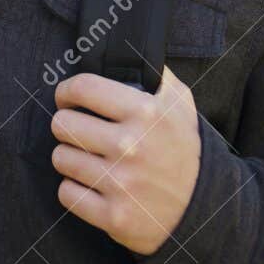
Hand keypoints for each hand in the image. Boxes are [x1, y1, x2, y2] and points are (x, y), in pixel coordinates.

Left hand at [50, 66, 200, 255]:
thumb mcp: (180, 104)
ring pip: (60, 158)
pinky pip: (67, 193)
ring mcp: (121, 183)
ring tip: (88, 159)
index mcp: (146, 112)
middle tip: (80, 131)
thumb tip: (127, 47)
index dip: (67, 91)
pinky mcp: (114, 215)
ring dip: (70, 158)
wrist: (203, 209)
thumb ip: (155, 74)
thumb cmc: (184, 150)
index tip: (68, 98)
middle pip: (62, 124)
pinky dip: (74, 190)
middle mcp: (131, 146)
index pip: (82, 87)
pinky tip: (92, 186)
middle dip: (67, 126)